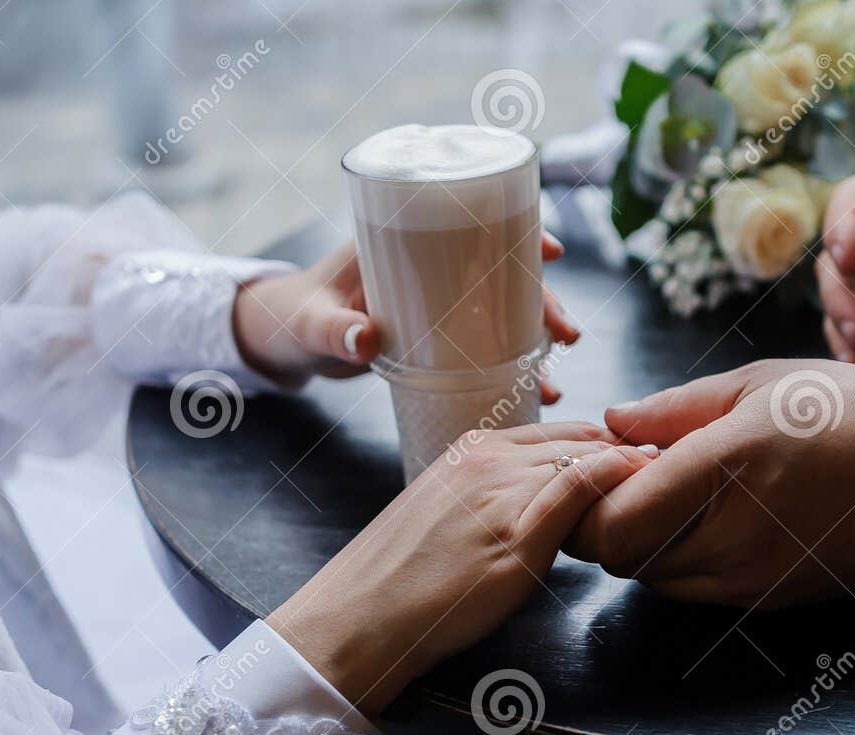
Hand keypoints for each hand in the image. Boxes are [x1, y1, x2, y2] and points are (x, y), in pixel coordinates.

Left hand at [233, 234, 581, 398]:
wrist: (287, 342)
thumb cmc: (294, 318)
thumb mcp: (312, 325)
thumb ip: (332, 332)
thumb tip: (362, 339)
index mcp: (404, 240)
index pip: (473, 222)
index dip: (518, 233)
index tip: (552, 252)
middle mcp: (430, 265)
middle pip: (502, 273)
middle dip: (542, 302)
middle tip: (567, 336)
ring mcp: (438, 299)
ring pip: (503, 310)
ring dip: (534, 340)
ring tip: (553, 380)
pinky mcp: (439, 331)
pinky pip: (487, 340)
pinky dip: (511, 364)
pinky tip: (532, 393)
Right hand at [268, 423, 654, 714]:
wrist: (361, 618)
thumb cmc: (403, 582)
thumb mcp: (449, 517)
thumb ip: (496, 500)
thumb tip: (543, 505)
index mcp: (471, 449)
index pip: (558, 432)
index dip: (603, 444)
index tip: (635, 461)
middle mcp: (487, 460)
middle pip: (579, 438)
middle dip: (625, 449)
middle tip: (664, 469)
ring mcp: (502, 493)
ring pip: (585, 457)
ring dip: (631, 465)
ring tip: (670, 479)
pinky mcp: (516, 535)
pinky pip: (580, 486)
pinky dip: (619, 477)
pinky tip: (646, 484)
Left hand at [566, 360, 854, 606]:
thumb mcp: (762, 386)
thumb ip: (676, 410)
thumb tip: (613, 421)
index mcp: (725, 470)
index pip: (610, 520)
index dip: (585, 497)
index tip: (599, 460)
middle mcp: (732, 540)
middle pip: (620, 557)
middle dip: (608, 517)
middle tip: (630, 472)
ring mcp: (751, 580)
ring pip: (653, 577)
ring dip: (644, 541)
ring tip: (674, 490)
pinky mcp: (767, 601)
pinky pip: (695, 588)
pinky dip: (682, 557)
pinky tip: (710, 514)